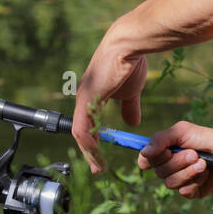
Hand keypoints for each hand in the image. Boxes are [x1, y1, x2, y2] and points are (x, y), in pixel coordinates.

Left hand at [72, 30, 147, 173]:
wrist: (129, 46)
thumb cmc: (130, 64)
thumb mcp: (130, 92)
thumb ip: (129, 107)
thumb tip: (132, 123)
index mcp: (93, 97)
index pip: (89, 124)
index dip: (94, 142)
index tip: (101, 157)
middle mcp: (84, 99)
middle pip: (81, 131)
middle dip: (89, 152)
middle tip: (97, 168)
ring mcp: (83, 99)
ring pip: (80, 133)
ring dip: (89, 152)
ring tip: (98, 166)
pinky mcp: (86, 100)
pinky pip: (82, 128)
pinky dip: (89, 144)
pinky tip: (96, 154)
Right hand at [137, 121, 212, 198]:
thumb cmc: (205, 138)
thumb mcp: (182, 131)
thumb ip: (162, 139)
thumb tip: (145, 151)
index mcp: (163, 152)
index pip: (145, 161)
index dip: (151, 159)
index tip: (166, 152)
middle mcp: (168, 168)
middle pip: (160, 172)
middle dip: (178, 162)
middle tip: (194, 153)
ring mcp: (179, 181)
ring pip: (171, 183)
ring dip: (188, 172)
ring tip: (203, 163)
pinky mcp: (191, 191)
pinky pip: (185, 191)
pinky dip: (196, 180)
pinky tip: (206, 173)